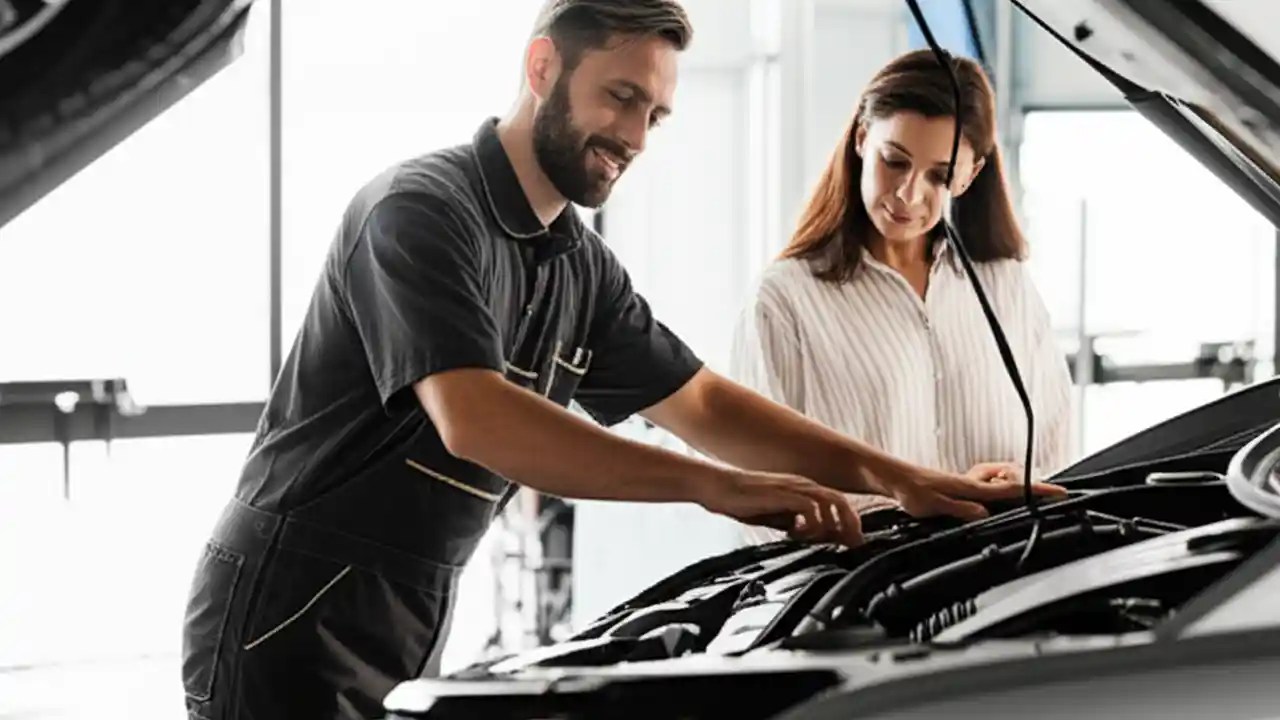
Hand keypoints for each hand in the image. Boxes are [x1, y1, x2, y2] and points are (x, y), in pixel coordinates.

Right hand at [699, 470, 864, 546]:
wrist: (718, 487)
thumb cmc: (742, 503)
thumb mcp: (775, 518)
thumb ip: (795, 525)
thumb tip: (812, 540)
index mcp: (803, 491)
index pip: (836, 505)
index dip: (847, 525)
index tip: (850, 545)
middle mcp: (803, 486)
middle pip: (842, 502)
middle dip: (851, 525)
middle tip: (854, 547)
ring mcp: (794, 487)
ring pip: (832, 501)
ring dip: (835, 525)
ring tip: (829, 543)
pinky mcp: (783, 492)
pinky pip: (811, 507)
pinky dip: (812, 523)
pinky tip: (798, 534)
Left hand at [874, 461, 1066, 521]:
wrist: (892, 478)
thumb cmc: (909, 489)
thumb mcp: (933, 505)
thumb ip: (960, 510)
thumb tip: (985, 515)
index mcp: (970, 487)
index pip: (1009, 488)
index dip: (1036, 491)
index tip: (1060, 492)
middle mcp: (972, 483)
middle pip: (1013, 482)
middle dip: (1030, 488)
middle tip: (1044, 497)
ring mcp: (967, 484)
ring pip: (1001, 485)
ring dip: (1011, 490)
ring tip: (1015, 499)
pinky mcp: (961, 488)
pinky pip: (988, 489)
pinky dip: (996, 494)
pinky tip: (988, 506)